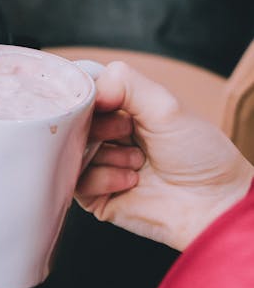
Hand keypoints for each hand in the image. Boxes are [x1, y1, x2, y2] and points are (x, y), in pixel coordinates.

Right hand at [75, 61, 253, 250]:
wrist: (214, 205)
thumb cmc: (199, 155)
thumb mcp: (166, 106)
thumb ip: (125, 83)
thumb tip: (89, 87)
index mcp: (121, 110)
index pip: (83, 95)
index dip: (88, 98)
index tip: (105, 104)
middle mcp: (107, 136)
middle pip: (72, 123)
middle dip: (100, 127)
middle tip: (127, 131)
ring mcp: (99, 165)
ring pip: (72, 152)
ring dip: (107, 155)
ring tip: (138, 162)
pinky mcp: (95, 195)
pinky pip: (77, 181)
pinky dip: (104, 178)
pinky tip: (131, 181)